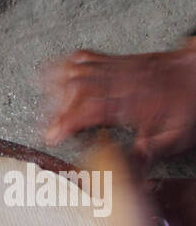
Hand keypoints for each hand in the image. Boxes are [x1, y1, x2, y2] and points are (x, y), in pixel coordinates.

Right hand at [44, 44, 195, 162]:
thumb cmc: (187, 103)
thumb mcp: (175, 137)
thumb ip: (148, 153)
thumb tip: (124, 169)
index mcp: (131, 102)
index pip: (89, 108)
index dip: (66, 122)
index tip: (51, 135)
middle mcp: (119, 81)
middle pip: (76, 87)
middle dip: (55, 106)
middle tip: (47, 124)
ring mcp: (116, 67)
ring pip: (77, 68)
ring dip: (55, 83)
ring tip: (43, 99)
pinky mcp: (117, 59)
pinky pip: (85, 56)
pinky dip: (68, 64)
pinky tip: (61, 73)